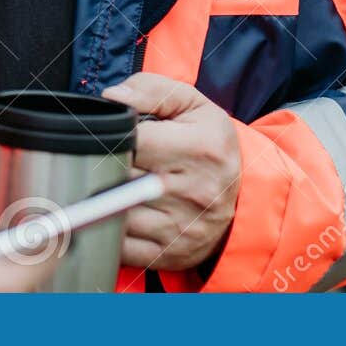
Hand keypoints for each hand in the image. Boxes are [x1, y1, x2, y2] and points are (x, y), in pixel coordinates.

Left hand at [102, 73, 239, 270]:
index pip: (131, 139)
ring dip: (100, 200)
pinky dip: (107, 232)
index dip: (110, 135)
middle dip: (102, 166)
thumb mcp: (193, 105)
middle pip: (118, 177)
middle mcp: (192, 191)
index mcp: (198, 149)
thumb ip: (152, 90)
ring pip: (114, 214)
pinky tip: (113, 215)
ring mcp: (181, 228)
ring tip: (107, 186)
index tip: (108, 136)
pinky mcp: (170, 254)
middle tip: (103, 160)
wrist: (244, 199)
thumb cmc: (210, 146)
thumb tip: (112, 96)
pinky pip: (120, 248)